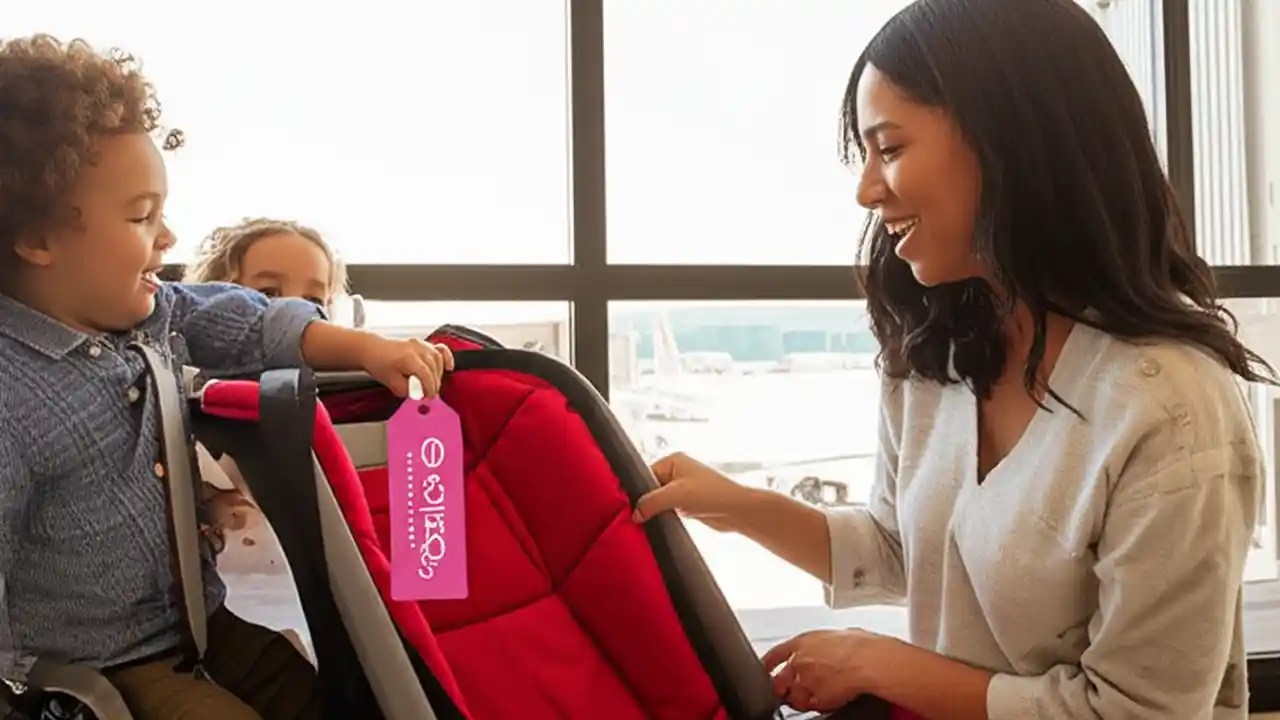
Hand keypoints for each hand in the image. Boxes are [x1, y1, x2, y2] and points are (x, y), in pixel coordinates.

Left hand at [359, 336, 454, 397]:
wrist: (372, 349)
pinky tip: (448, 367)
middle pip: (434, 369)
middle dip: (434, 384)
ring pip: (439, 360)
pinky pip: (440, 349)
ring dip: (439, 374)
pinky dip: (446, 358)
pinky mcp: (423, 343)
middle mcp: (417, 349)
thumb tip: (419, 394)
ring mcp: (421, 344)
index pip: (427, 375)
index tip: (428, 397)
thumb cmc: (379, 363)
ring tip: (432, 384)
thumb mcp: (391, 383)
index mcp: (409, 358)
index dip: (430, 388)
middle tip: (430, 394)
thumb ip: (407, 390)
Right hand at [631, 452, 751, 531]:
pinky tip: (656, 525)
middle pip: (651, 488)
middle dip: (645, 502)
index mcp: (673, 461)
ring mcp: (683, 489)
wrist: (736, 510)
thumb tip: (634, 513)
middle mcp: (677, 472)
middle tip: (633, 517)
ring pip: (659, 501)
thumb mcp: (676, 495)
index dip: (637, 490)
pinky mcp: (688, 504)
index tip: (626, 506)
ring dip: (654, 511)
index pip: (645, 474)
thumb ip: (651, 502)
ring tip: (643, 523)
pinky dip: (662, 516)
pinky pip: (668, 509)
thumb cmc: (710, 494)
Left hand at [762, 629, 893, 711]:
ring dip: (800, 698)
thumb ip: (825, 642)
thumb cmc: (861, 645)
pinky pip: (810, 707)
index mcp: (802, 642)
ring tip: (814, 695)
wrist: (869, 662)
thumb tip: (832, 644)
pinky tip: (826, 700)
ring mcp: (806, 683)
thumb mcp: (838, 634)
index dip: (767, 664)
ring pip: (793, 697)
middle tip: (789, 688)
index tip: (766, 669)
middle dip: (782, 686)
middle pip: (778, 681)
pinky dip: (816, 705)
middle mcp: (798, 662)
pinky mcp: (817, 700)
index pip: (774, 655)